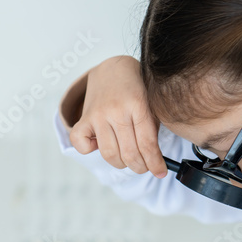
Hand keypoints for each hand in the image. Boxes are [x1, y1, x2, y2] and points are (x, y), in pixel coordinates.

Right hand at [65, 55, 167, 177]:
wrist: (113, 69)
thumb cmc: (136, 90)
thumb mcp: (151, 105)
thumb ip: (152, 131)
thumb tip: (154, 162)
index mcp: (138, 105)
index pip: (147, 144)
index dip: (155, 164)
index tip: (160, 172)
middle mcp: (116, 110)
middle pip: (129, 154)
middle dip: (140, 167)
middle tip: (144, 167)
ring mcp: (98, 114)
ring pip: (109, 154)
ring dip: (121, 164)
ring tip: (128, 159)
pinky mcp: (84, 117)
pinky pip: (81, 145)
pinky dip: (89, 151)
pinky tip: (100, 145)